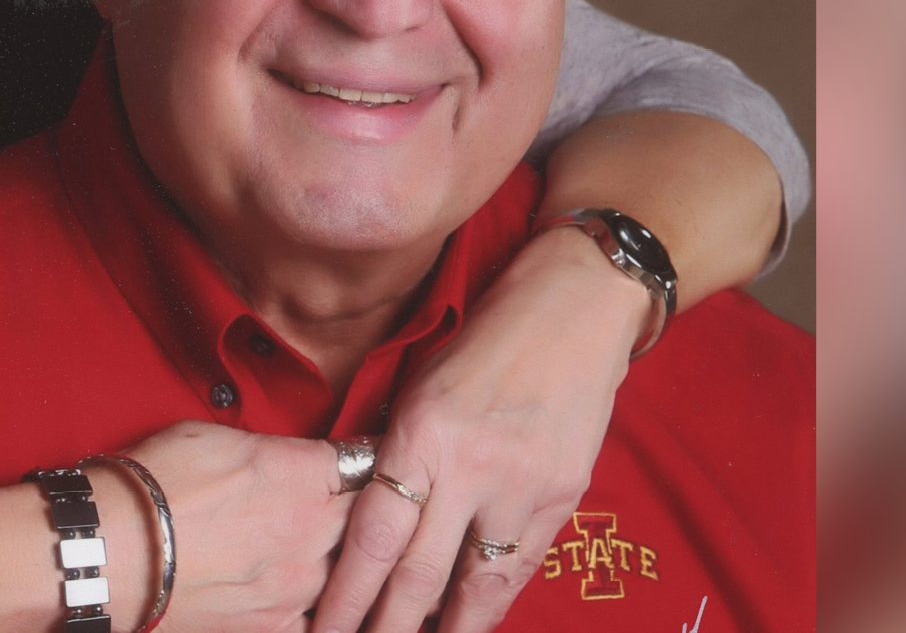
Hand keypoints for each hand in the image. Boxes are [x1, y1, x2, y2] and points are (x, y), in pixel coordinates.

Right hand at [114, 420, 355, 632]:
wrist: (111, 549)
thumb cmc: (152, 487)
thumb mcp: (217, 437)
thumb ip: (273, 451)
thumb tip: (289, 458)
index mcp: (302, 473)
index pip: (365, 463)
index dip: (364, 465)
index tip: (365, 468)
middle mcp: (312, 529)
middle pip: (369, 521)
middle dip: (362, 515)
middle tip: (349, 512)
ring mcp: (298, 584)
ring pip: (351, 573)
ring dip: (343, 564)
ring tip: (321, 557)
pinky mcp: (275, 626)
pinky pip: (320, 620)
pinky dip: (319, 609)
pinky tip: (314, 601)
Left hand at [310, 226, 644, 632]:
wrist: (578, 305)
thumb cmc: (487, 335)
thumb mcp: (422, 385)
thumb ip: (399, 452)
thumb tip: (369, 519)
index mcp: (422, 432)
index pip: (374, 537)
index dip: (347, 596)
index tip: (327, 630)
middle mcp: (470, 466)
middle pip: (418, 575)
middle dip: (384, 629)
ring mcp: (522, 486)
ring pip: (474, 585)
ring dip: (443, 630)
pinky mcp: (562, 495)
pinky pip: (520, 567)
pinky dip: (491, 602)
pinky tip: (470, 623)